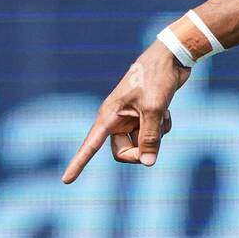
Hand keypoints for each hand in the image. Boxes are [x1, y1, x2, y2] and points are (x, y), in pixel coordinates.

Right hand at [62, 42, 191, 181]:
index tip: (66, 180)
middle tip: (153, 143)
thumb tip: (148, 163)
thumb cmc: (157, 78)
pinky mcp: (145, 115)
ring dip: (155, 136)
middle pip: (123, 151)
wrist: (172, 57)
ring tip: (162, 115)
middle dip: (139, 151)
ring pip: (140, 144)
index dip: (79, 163)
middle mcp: (117, 119)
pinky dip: (162, 128)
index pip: (91, 145)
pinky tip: (167, 111)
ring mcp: (131, 117)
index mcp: (109, 116)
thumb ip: (150, 137)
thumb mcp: (155, 109)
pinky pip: (152, 134)